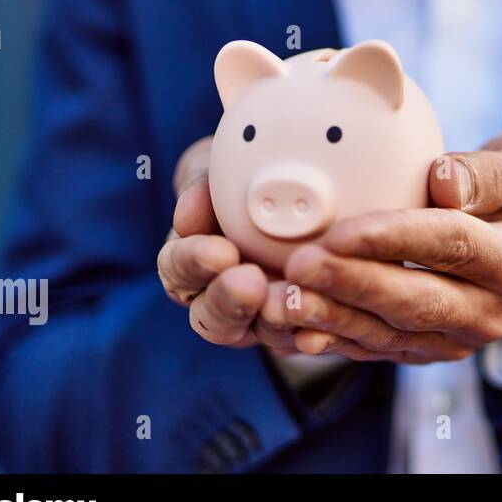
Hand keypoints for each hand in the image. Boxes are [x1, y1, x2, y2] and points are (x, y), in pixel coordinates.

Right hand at [157, 137, 303, 353]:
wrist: (314, 177)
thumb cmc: (248, 170)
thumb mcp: (220, 166)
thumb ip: (201, 183)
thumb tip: (187, 214)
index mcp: (193, 263)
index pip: (179, 273)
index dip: (193, 264)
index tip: (219, 250)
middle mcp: (226, 299)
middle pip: (214, 318)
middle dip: (229, 301)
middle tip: (250, 281)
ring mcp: (268, 318)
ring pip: (263, 332)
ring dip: (274, 319)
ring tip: (291, 296)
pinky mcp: (310, 325)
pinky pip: (312, 336)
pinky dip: (316, 332)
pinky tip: (323, 324)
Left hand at [278, 128, 501, 361]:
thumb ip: (497, 172)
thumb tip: (443, 180)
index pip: (453, 246)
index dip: (395, 239)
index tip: (342, 230)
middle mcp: (492, 313)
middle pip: (415, 300)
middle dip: (351, 285)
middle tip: (298, 265)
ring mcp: (458, 339)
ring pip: (388, 333)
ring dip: (330, 318)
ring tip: (279, 298)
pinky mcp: (427, 351)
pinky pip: (374, 348)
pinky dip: (329, 337)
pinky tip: (287, 323)